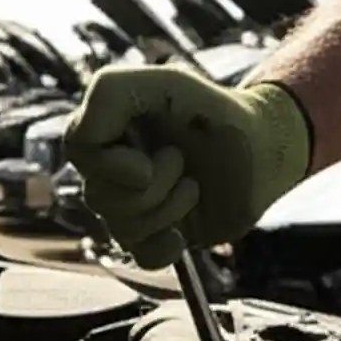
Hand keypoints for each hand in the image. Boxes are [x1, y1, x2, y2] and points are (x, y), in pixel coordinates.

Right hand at [63, 65, 309, 267]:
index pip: (78, 149)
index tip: (152, 161)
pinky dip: (164, 248)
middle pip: (98, 196)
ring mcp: (130, 204)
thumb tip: (102, 158)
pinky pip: (139, 256)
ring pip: (120, 227)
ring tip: (195, 186)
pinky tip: (183, 234)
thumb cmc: (215, 111)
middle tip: (183, 161)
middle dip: (152, 185)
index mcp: (108, 127)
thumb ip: (113, 92)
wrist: (263, 149)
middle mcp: (111, 167)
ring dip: (167, 209)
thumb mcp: (166, 84)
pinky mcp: (153, 235)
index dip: (109, 164)